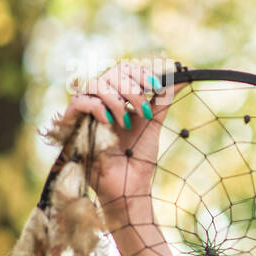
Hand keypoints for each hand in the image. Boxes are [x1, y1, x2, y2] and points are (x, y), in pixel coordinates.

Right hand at [61, 58, 182, 208]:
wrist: (130, 185)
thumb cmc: (139, 157)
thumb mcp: (152, 122)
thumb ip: (161, 100)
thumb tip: (181, 78)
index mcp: (119, 98)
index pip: (122, 70)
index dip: (139, 73)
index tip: (157, 88)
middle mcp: (101, 102)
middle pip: (110, 73)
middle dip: (132, 88)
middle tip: (144, 109)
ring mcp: (87, 113)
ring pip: (95, 84)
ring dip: (116, 100)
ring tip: (128, 122)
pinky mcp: (73, 125)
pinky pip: (79, 102)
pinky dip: (96, 107)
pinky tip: (110, 121)